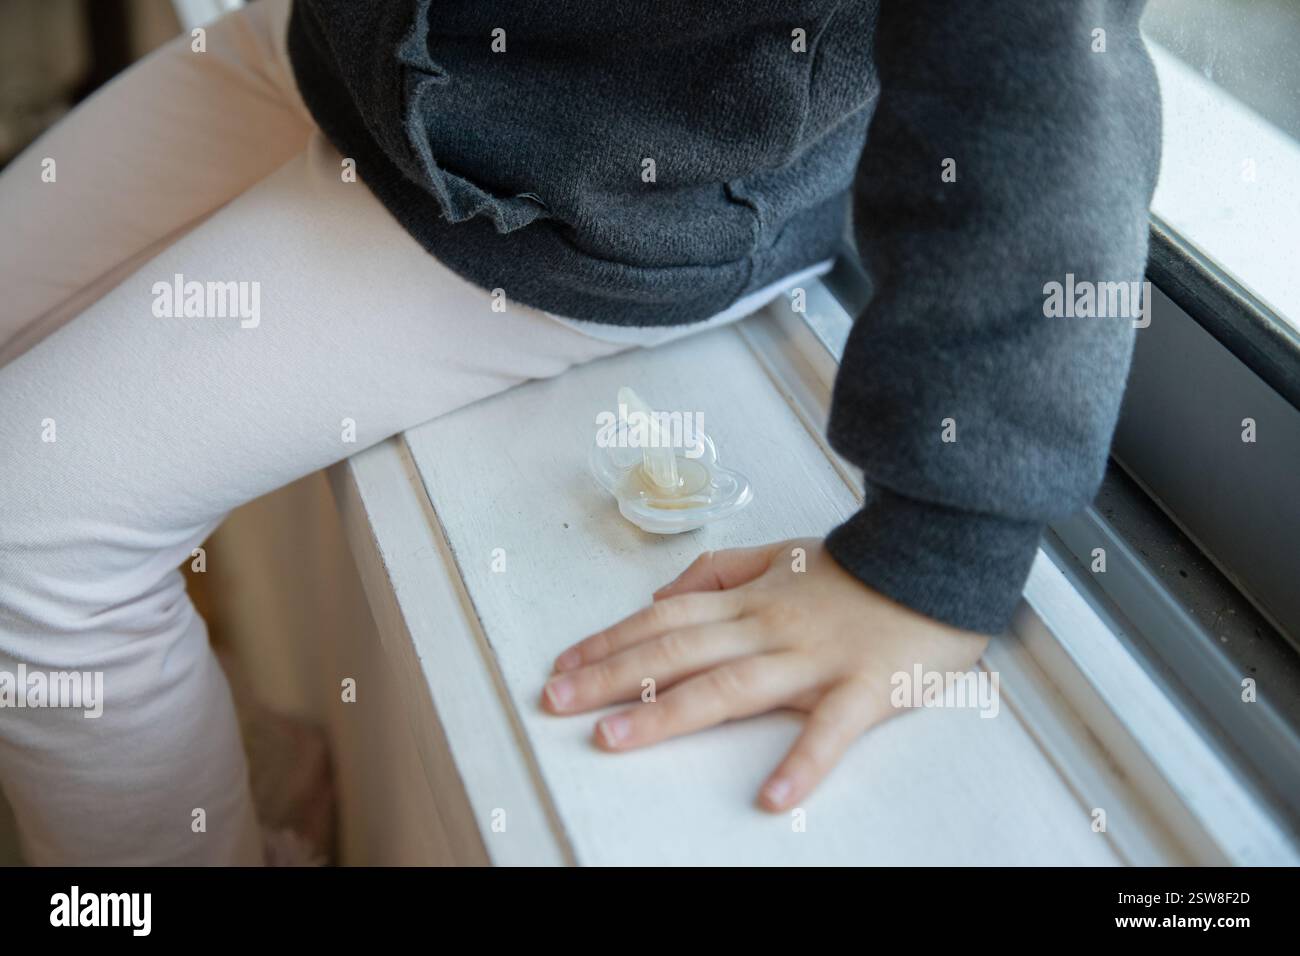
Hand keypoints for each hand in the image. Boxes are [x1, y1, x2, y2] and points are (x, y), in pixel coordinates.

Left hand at [541, 538, 988, 810]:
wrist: (941, 554)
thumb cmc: (858, 567)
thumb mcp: (781, 552)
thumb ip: (721, 570)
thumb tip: (664, 595)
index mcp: (750, 599)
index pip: (664, 620)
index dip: (611, 642)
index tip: (563, 665)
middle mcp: (769, 626)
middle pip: (679, 653)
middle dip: (612, 678)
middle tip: (556, 701)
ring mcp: (815, 657)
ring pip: (730, 686)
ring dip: (669, 715)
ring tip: (615, 740)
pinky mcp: (866, 686)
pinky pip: (832, 728)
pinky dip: (803, 761)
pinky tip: (773, 798)